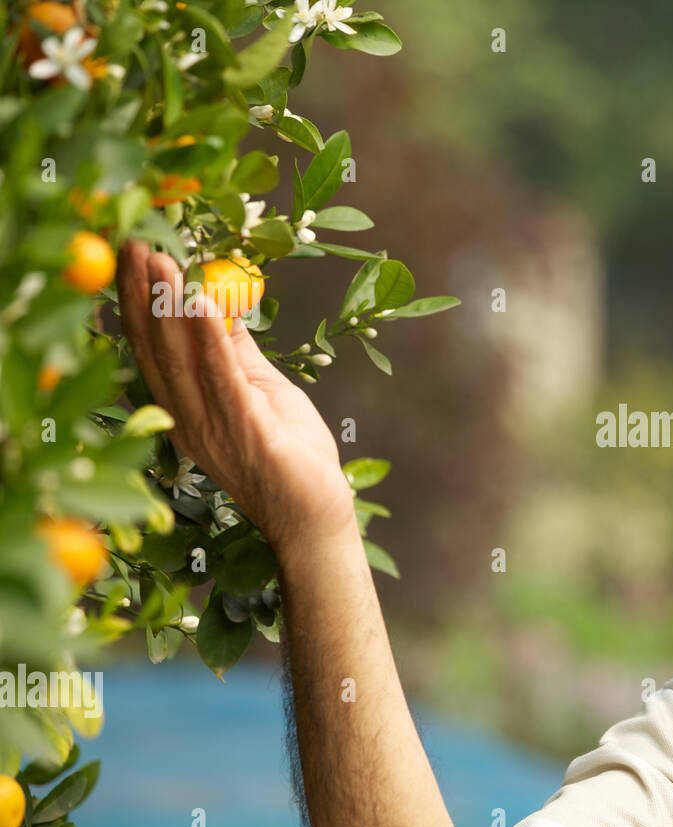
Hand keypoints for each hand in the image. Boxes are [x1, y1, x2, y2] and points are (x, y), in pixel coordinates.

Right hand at [115, 240, 356, 550]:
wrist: (317, 515)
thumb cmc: (292, 456)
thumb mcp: (262, 392)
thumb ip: (237, 353)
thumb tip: (218, 304)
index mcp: (188, 409)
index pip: (153, 349)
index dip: (139, 302)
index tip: (134, 254)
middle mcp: (188, 420)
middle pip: (155, 350)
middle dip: (142, 295)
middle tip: (133, 243)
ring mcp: (214, 430)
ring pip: (181, 362)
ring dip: (169, 309)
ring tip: (160, 263)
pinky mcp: (247, 436)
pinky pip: (224, 382)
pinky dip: (212, 341)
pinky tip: (203, 306)